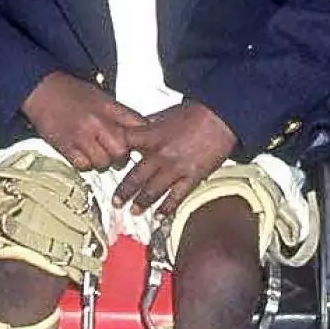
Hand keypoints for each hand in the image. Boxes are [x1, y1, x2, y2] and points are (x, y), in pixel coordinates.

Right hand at [22, 71, 147, 171]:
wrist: (40, 89)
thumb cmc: (70, 92)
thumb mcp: (101, 96)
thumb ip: (119, 113)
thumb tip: (139, 129)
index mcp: (108, 106)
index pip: (136, 126)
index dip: (143, 138)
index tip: (142, 144)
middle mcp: (96, 121)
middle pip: (122, 150)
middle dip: (122, 155)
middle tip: (116, 152)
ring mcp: (81, 136)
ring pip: (103, 162)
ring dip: (103, 162)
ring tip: (98, 153)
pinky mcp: (65, 147)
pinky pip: (84, 166)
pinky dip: (86, 164)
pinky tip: (84, 154)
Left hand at [113, 99, 237, 213]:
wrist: (221, 118)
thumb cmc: (196, 113)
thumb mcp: (166, 113)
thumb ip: (149, 123)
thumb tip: (135, 126)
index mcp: (152, 136)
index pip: (125, 146)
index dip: (114, 154)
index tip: (108, 163)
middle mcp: (161, 154)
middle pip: (136, 176)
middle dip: (124, 191)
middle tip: (116, 201)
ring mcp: (176, 168)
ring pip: (153, 190)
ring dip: (141, 202)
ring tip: (134, 211)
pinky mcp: (192, 177)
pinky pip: (176, 196)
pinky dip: (167, 208)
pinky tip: (160, 215)